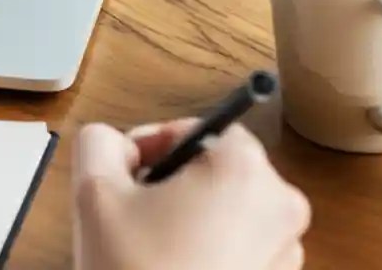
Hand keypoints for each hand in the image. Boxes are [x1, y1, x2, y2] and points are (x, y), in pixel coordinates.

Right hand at [73, 119, 309, 269]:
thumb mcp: (94, 192)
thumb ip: (101, 141)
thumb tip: (118, 144)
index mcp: (242, 170)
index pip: (202, 128)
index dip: (159, 145)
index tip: (132, 174)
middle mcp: (280, 206)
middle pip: (221, 170)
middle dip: (177, 184)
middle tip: (137, 213)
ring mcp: (286, 252)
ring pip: (232, 211)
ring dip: (196, 219)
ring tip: (155, 249)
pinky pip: (244, 249)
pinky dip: (213, 252)